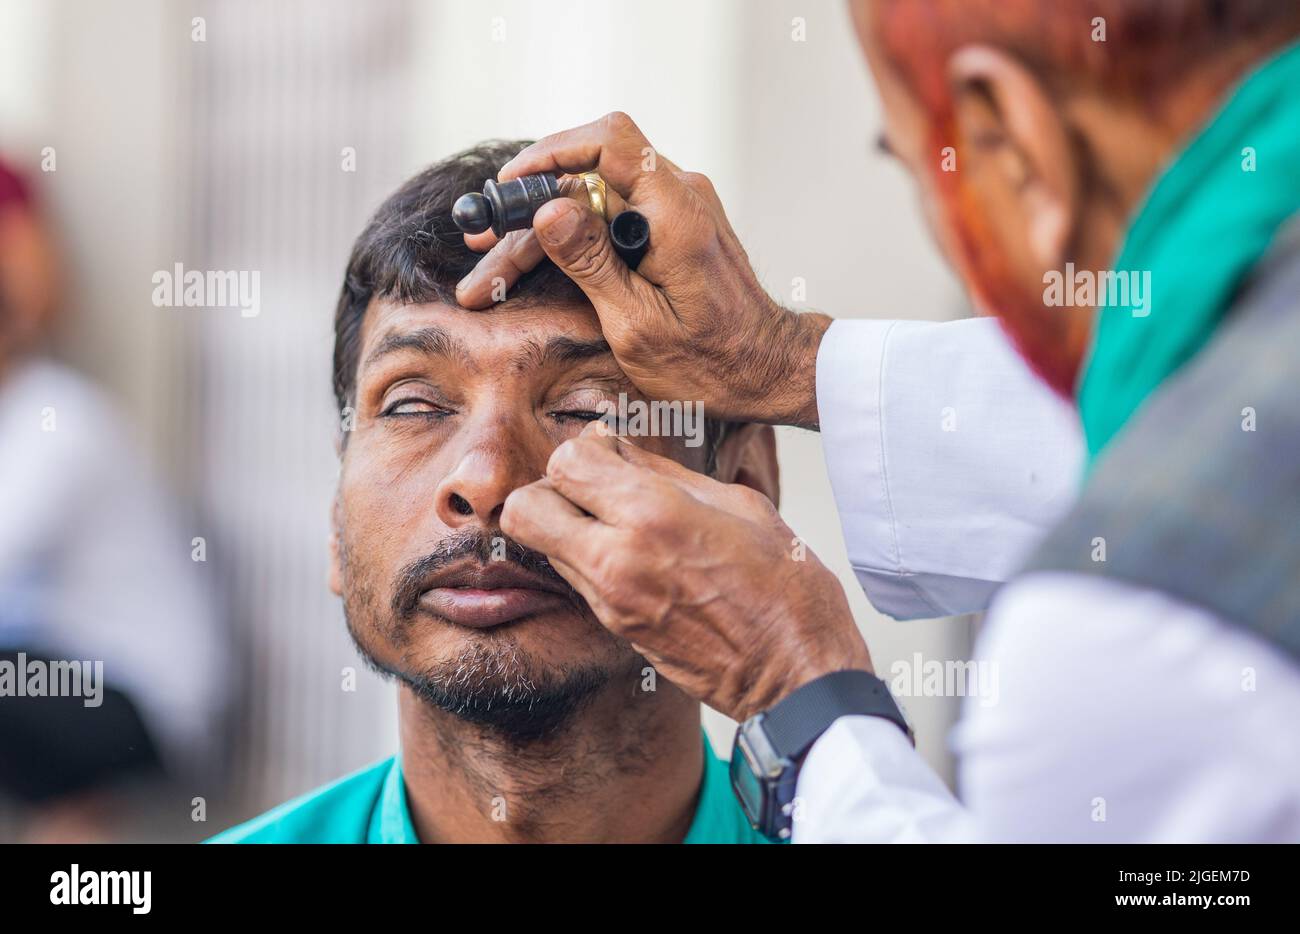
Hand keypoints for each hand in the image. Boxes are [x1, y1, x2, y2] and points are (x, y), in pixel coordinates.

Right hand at [455, 112, 829, 427]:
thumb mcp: (637, 324)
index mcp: (674, 213)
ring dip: (541, 233)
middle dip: (527, 210)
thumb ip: (592, 263)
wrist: (765, 371)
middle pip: (587, 178)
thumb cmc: (710, 362)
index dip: (551, 152)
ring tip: (489, 275)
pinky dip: (572, 240)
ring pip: (592, 201)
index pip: (609, 142)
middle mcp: (678, 197)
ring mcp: (675, 209)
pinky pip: (612, 218)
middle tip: (479, 243)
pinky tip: (531, 266)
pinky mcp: (670, 227)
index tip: (508, 186)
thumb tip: (547, 210)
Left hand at [500, 423, 872, 721]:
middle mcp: (617, 557)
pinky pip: (576, 580)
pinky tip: (635, 559)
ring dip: (567, 528)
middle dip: (550, 490)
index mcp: (653, 514)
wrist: (795, 672)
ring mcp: (610, 599)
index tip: (610, 454)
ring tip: (617, 525)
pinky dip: (589, 561)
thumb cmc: (786, 587)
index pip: (565, 462)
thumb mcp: (740, 505)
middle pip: (525, 510)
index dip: (584, 450)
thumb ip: (666, 474)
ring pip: (543, 548)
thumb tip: (617, 449)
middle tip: (589, 490)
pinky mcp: (614, 628)